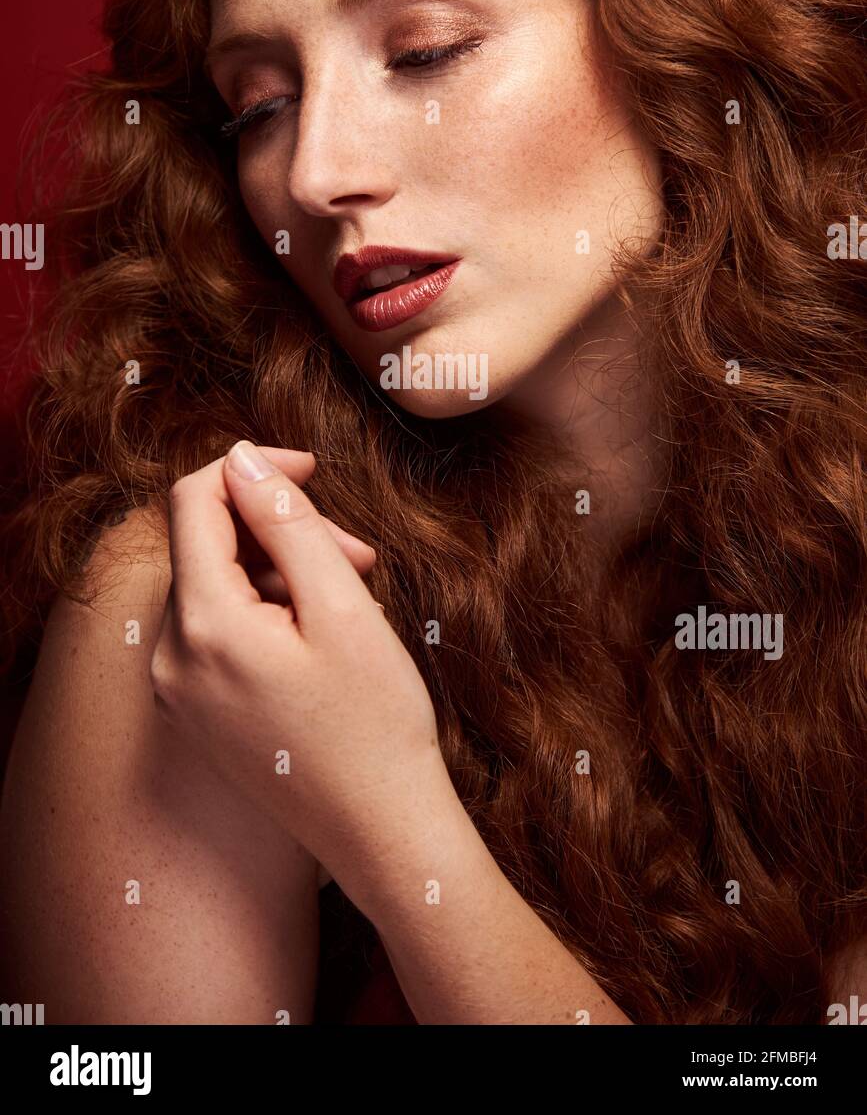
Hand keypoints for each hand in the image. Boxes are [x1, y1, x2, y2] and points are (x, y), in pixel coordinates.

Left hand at [149, 441, 447, 899]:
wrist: (383, 834)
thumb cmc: (375, 724)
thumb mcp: (341, 605)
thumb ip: (286, 522)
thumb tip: (243, 458)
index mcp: (201, 627)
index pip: (193, 501)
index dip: (252, 468)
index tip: (313, 467)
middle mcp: (169, 659)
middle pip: (209, 546)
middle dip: (280, 530)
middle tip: (360, 554)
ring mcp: (178, 692)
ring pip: (218, 587)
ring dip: (282, 572)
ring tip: (353, 596)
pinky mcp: (196, 712)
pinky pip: (218, 631)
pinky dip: (268, 612)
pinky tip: (324, 634)